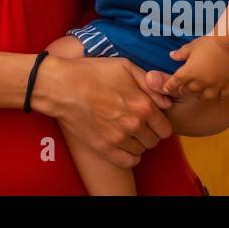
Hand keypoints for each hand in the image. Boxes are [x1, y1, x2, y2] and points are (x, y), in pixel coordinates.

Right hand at [36, 50, 174, 169]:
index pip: (166, 128)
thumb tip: (167, 101)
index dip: (159, 121)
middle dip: (149, 132)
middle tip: (136, 122)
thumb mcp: (124, 66)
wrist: (61, 86)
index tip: (150, 116)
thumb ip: (150, 83)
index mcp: (143, 105)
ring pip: (142, 150)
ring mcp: (119, 138)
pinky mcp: (104, 148)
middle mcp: (134, 124)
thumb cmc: (92, 72)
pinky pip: (129, 161)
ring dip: (137, 142)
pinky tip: (123, 144)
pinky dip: (130, 155)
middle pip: (155, 141)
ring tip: (125, 130)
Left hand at [149, 36, 228, 101]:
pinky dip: (219, 95)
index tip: (166, 89)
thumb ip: (181, 53)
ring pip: (205, 96)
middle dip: (183, 90)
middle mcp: (201, 81)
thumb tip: (171, 56)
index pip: (175, 82)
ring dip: (200, 95)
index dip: (169, 86)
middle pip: (188, 91)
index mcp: (190, 71)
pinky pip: (223, 96)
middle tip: (182, 89)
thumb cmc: (208, 42)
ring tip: (199, 93)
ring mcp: (215, 85)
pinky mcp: (228, 85)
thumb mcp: (191, 46)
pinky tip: (218, 93)